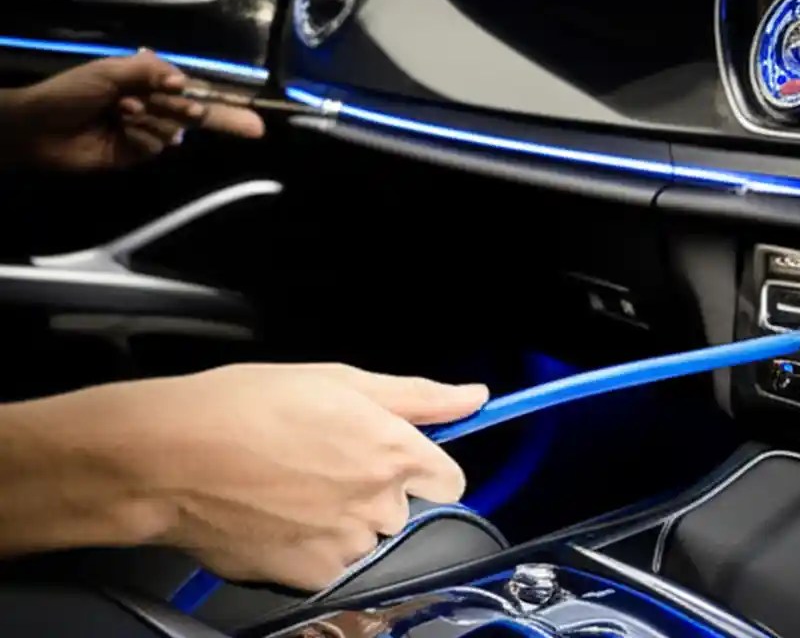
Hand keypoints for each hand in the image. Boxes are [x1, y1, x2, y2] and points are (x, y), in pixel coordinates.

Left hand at [4, 50, 264, 169]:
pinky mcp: (138, 154)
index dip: (226, 101)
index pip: (195, 89)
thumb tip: (184, 81)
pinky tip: (119, 133)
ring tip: (120, 113)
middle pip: (198, 114)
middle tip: (238, 123)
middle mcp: (154, 106)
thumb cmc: (72, 92)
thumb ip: (150, 70)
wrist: (39, 128)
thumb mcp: (110, 70)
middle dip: (204, 113)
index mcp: (149, 82)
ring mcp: (148, 132)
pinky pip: (156, 147)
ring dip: (150, 120)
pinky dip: (140, 138)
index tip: (256, 114)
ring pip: (174, 130)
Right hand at [8, 364, 485, 590]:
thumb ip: (419, 395)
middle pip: (402, 507)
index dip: (424, 465)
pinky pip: (327, 563)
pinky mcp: (309, 575)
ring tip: (290, 486)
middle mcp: (380, 504)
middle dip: (374, 490)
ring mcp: (345, 545)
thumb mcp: (340, 380)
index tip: (398, 457)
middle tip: (322, 462)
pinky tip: (274, 514)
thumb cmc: (245, 407)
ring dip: (340, 519)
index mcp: (395, 452)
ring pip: (363, 537)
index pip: (450, 478)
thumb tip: (475, 397)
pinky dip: (308, 545)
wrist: (168, 458)